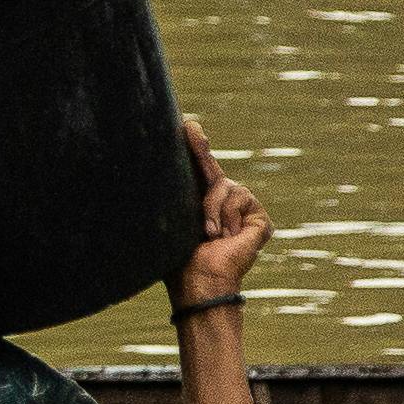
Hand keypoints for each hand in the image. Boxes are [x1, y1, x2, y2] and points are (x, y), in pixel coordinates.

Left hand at [166, 118, 267, 313]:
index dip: (194, 148)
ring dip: (211, 208)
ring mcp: (242, 210)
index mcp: (198, 207)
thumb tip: (145, 169)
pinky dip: (228, 215)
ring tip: (209, 235)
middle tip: (189, 126)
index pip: (196, 173)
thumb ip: (170, 196)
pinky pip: (241, 197)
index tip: (186, 126)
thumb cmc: (181, 259)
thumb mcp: (173, 221)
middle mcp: (221, 204)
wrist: (202, 278)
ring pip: (224, 185)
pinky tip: (227, 236)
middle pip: (211, 167)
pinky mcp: (258, 217)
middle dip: (198, 146)